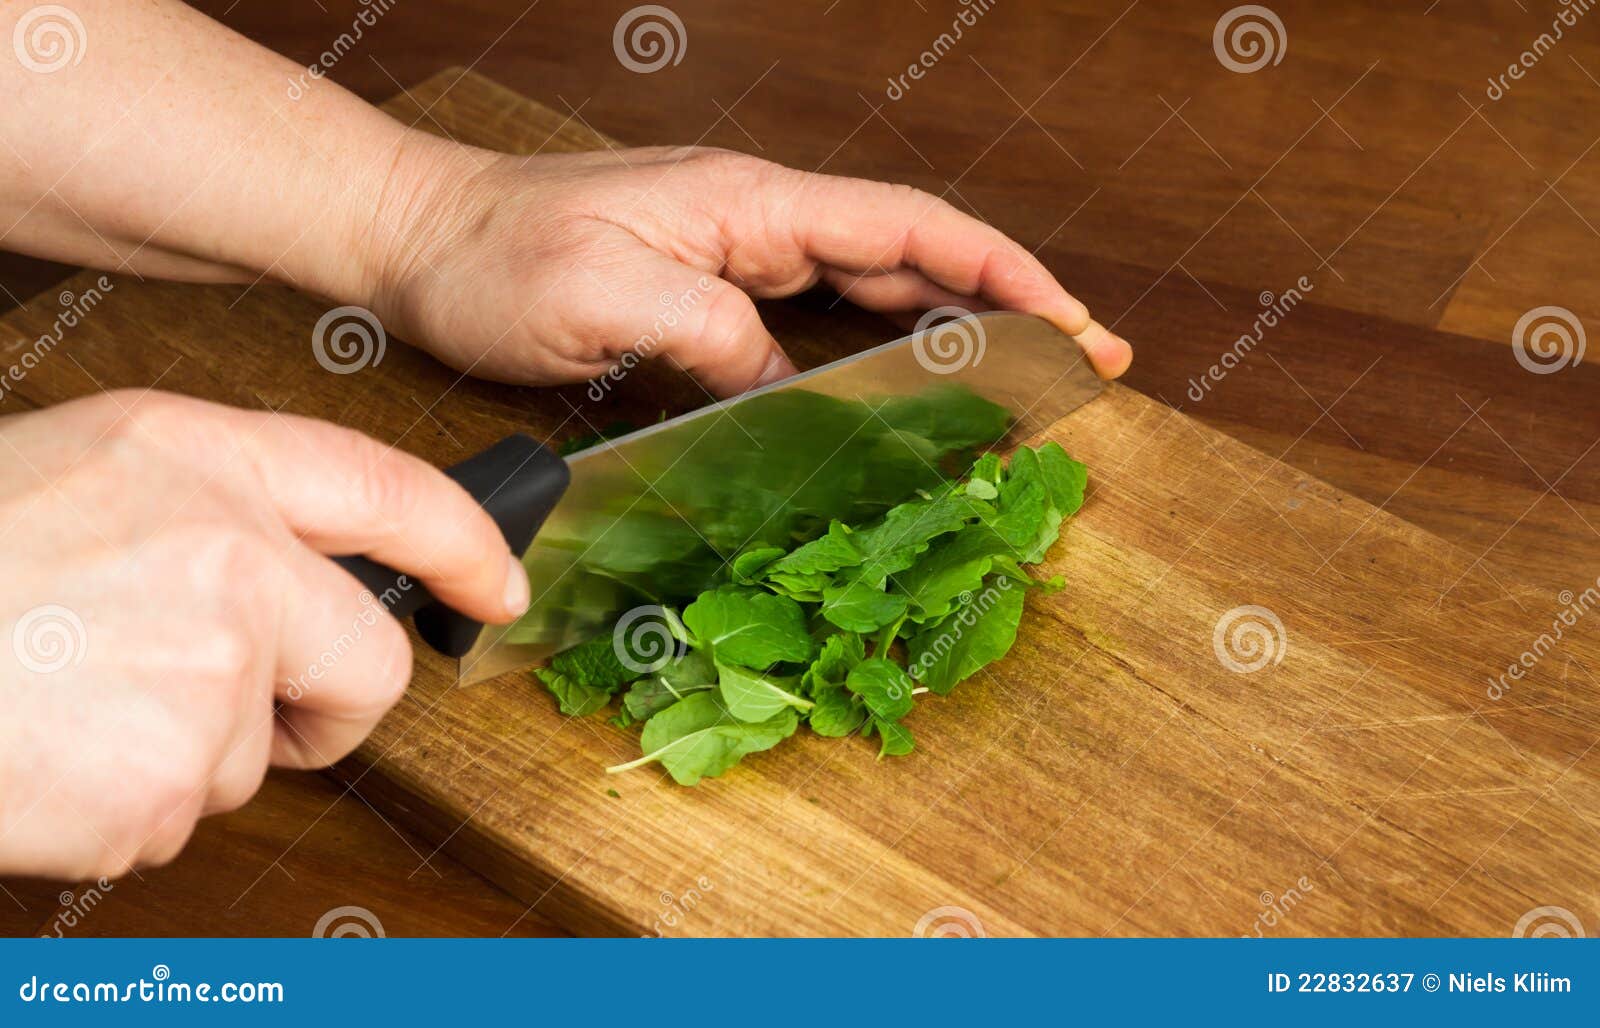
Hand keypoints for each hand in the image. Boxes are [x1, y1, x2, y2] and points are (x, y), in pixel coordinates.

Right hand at [0, 391, 524, 879]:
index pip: (387, 487)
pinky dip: (119, 810)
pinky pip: (179, 817)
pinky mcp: (164, 781)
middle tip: (239, 713)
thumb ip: (202, 517)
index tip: (496, 586)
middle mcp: (226, 553)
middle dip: (323, 708)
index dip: (463, 541)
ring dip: (180, 755)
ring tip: (63, 708)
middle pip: (369, 663)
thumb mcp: (70, 479)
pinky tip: (41, 760)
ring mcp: (205, 671)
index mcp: (193, 459)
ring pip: (257, 752)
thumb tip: (296, 588)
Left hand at [365, 139, 1132, 396]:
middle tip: (1081, 362)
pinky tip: (904, 386)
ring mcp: (738, 255)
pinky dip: (879, 350)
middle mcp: (759, 221)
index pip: (910, 228)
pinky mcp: (711, 292)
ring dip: (954, 326)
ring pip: (876, 287)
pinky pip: (819, 320)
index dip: (1002, 273)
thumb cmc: (494, 254)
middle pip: (915, 255)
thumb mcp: (602, 292)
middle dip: (1007, 302)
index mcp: (752, 203)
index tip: (1069, 319)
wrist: (421, 239)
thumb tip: (787, 386)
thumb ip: (711, 333)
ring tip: (1020, 379)